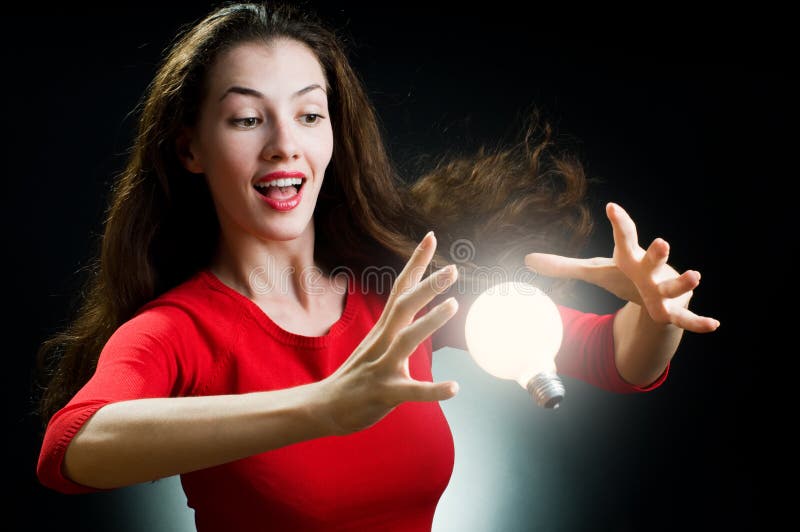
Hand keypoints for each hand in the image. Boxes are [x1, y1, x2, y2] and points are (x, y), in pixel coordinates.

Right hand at [320, 231, 458, 434]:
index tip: (431, 236)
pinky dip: (432, 390)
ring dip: (429, 323)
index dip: (415, 263)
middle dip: (427, 286)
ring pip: (405, 341)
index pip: (400, 288)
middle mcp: (381, 342)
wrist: (323, 407)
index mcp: (383, 329)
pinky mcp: (384, 394)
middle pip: (403, 307)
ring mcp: (381, 367)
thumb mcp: (376, 343)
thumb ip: (397, 325)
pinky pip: (411, 392)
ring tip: (453, 305)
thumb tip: (416, 305)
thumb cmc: (357, 376)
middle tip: (453, 269)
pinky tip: (454, 388)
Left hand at [524, 202, 719, 332]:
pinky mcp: (675, 310)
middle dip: (659, 252)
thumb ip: (563, 266)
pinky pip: (687, 318)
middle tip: (662, 240)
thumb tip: (526, 259)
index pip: (623, 237)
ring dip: (684, 281)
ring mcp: (665, 289)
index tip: (611, 206)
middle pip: (654, 258)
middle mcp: (651, 270)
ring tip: (696, 274)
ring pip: (675, 286)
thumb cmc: (625, 277)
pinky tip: (715, 325)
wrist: (653, 296)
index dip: (619, 222)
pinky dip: (699, 322)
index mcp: (630, 258)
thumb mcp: (595, 272)